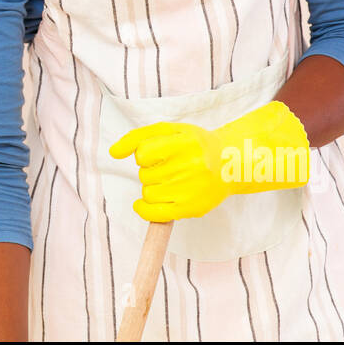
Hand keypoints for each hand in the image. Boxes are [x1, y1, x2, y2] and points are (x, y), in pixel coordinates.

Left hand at [108, 101, 310, 221]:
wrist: (230, 163)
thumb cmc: (195, 144)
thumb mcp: (169, 130)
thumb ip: (137, 137)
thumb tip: (113, 152)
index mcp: (185, 142)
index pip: (143, 154)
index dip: (144, 155)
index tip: (155, 155)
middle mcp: (191, 166)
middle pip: (145, 175)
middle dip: (150, 171)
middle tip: (169, 167)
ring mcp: (191, 190)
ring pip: (148, 193)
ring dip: (151, 187)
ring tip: (169, 181)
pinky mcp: (192, 209)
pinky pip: (155, 214)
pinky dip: (144, 209)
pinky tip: (142, 203)